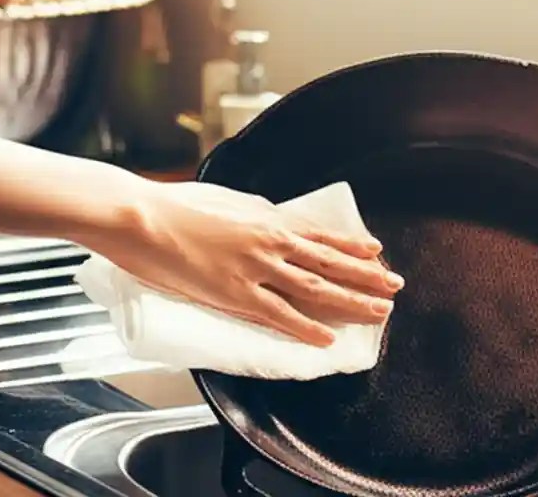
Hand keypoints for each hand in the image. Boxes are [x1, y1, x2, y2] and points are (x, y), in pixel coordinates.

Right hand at [88, 180, 403, 346]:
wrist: (141, 216)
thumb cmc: (177, 205)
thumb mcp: (228, 200)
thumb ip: (254, 212)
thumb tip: (272, 216)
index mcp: (268, 218)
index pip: (323, 235)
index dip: (353, 247)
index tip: (378, 256)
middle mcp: (270, 241)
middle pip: (330, 262)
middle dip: (367, 277)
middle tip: (396, 288)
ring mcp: (255, 268)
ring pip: (315, 288)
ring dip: (351, 301)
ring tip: (378, 313)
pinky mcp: (234, 293)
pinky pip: (279, 314)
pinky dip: (306, 327)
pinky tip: (328, 337)